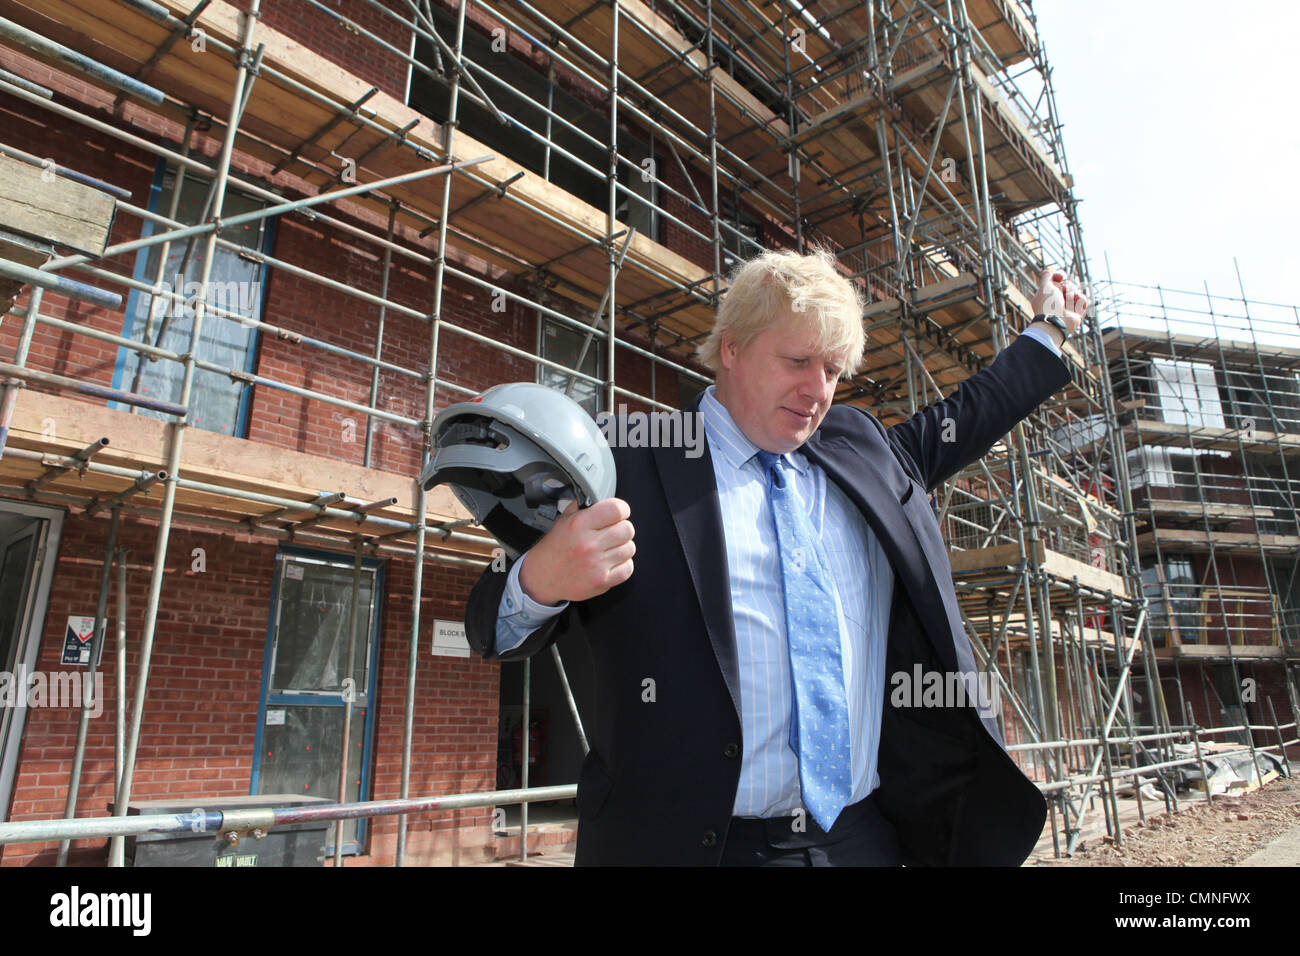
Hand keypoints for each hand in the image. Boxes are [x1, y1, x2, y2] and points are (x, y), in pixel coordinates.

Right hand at [517, 497, 634, 604]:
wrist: (541, 578)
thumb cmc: (553, 549)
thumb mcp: (562, 520)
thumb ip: (582, 506)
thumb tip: (599, 496)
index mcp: (579, 525)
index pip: (616, 509)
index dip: (621, 509)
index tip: (618, 513)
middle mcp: (589, 544)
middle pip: (627, 529)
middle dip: (622, 528)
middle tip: (612, 532)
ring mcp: (597, 564)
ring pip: (629, 548)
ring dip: (622, 547)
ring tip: (609, 548)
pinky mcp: (602, 581)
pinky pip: (628, 568)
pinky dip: (623, 564)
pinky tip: (610, 561)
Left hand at [1031, 268, 1088, 336]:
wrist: (1056, 322)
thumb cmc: (1048, 304)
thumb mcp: (1044, 287)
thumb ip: (1046, 277)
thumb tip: (1049, 271)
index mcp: (1048, 295)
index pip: (1056, 281)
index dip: (1059, 276)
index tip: (1061, 276)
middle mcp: (1057, 301)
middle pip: (1068, 285)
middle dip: (1068, 285)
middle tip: (1065, 290)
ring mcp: (1068, 307)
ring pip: (1076, 291)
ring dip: (1074, 293)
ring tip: (1070, 299)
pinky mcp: (1077, 312)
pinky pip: (1083, 300)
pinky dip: (1081, 300)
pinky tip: (1076, 303)